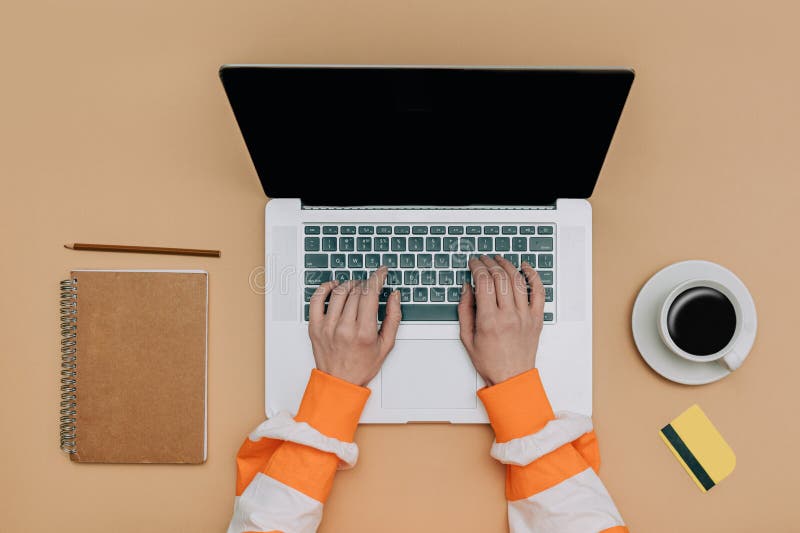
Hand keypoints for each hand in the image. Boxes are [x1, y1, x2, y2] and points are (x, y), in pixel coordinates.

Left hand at [308, 267, 401, 385]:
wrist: (340, 382)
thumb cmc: (362, 366)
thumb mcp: (386, 345)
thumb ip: (393, 318)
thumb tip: (394, 296)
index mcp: (364, 332)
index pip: (371, 293)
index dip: (378, 277)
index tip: (381, 272)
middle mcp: (345, 328)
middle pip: (356, 291)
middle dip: (366, 283)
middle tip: (370, 284)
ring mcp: (328, 327)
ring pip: (339, 292)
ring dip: (350, 284)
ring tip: (355, 286)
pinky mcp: (315, 327)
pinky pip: (316, 299)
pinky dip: (325, 288)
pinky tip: (333, 286)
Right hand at [457, 255, 545, 385]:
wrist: (511, 378)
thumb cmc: (490, 362)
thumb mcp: (467, 337)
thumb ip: (464, 310)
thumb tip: (467, 288)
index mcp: (489, 320)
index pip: (483, 282)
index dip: (477, 267)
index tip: (473, 263)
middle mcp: (508, 316)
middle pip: (500, 278)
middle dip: (489, 263)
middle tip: (483, 259)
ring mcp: (525, 316)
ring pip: (517, 280)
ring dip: (507, 265)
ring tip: (500, 260)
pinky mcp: (536, 318)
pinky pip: (539, 292)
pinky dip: (533, 276)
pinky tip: (526, 268)